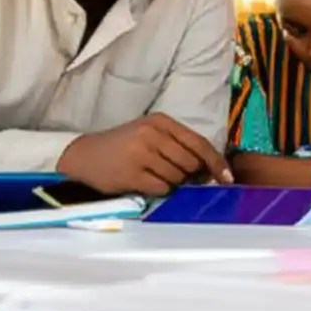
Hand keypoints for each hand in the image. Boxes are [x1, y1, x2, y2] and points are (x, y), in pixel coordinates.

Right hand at [57, 113, 231, 195]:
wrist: (83, 155)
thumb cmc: (124, 146)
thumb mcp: (151, 134)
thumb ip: (180, 145)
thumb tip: (212, 170)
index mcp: (161, 121)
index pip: (199, 143)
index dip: (216, 162)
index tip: (227, 177)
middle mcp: (151, 134)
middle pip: (191, 163)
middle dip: (189, 175)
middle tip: (175, 174)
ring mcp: (140, 153)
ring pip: (177, 177)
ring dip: (171, 182)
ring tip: (152, 174)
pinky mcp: (131, 173)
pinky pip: (161, 188)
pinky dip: (158, 189)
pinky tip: (144, 182)